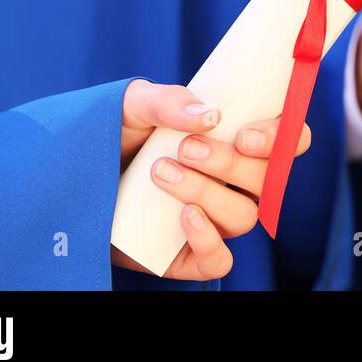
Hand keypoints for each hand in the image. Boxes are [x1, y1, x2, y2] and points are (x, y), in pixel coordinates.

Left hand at [112, 79, 309, 280]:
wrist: (73, 178)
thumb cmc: (115, 135)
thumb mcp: (134, 105)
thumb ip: (168, 101)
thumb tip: (210, 115)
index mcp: (238, 141)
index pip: (289, 141)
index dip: (283, 139)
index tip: (245, 134)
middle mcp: (236, 182)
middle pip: (267, 179)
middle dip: (230, 164)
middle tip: (186, 147)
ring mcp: (215, 220)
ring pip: (243, 216)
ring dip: (207, 193)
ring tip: (161, 173)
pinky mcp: (189, 255)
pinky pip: (220, 260)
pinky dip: (208, 240)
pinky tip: (183, 217)